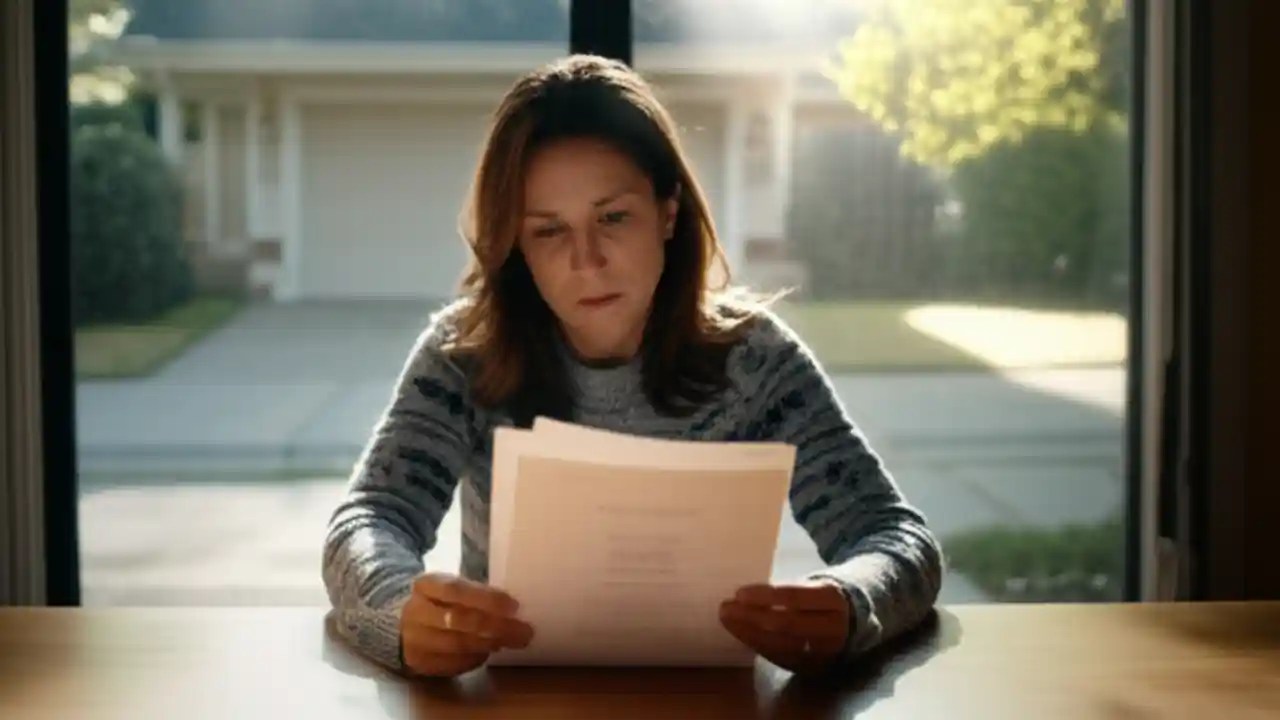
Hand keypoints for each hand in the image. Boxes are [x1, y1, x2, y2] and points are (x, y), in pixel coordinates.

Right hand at [400, 572, 534, 676]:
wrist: (404, 625)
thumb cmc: (440, 602)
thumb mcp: (452, 587)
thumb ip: (476, 593)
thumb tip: (513, 607)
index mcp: (425, 585)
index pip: (456, 590)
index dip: (486, 598)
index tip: (514, 606)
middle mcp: (415, 612)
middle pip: (458, 620)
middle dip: (495, 626)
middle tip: (524, 630)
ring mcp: (414, 639)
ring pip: (457, 644)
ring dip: (490, 644)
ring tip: (513, 641)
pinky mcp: (419, 663)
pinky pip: (453, 663)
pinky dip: (477, 658)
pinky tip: (492, 650)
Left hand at [719, 580, 850, 672]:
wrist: (851, 621)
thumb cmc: (818, 597)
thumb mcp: (810, 585)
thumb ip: (783, 591)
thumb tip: (742, 594)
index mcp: (832, 599)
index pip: (794, 598)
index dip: (765, 597)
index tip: (738, 593)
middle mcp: (832, 627)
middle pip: (786, 624)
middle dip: (751, 617)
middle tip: (724, 608)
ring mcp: (823, 651)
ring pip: (781, 644)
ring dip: (749, 632)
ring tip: (727, 620)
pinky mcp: (813, 666)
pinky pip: (780, 657)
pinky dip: (757, 644)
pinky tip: (740, 633)